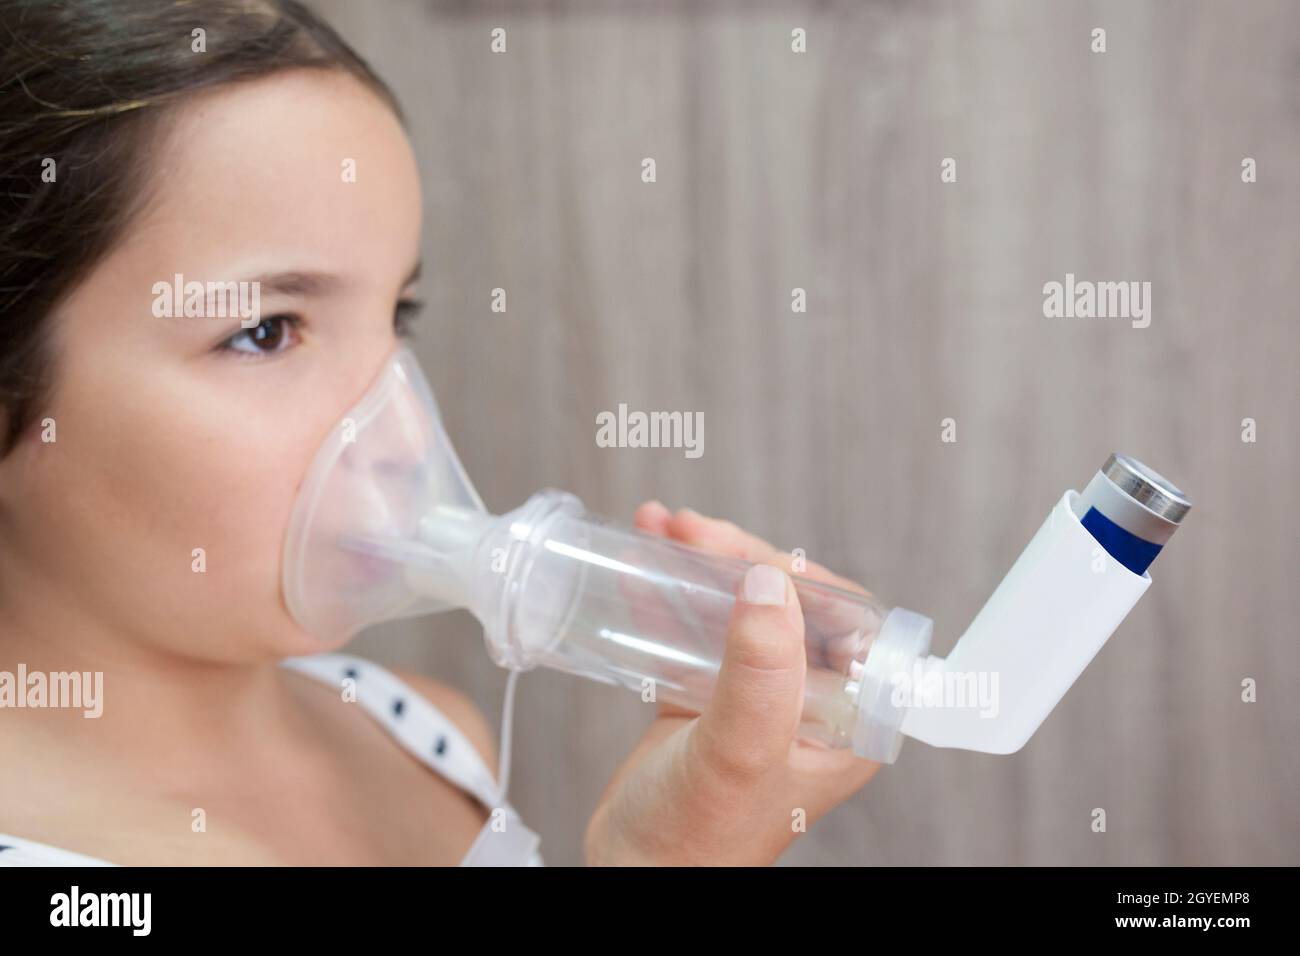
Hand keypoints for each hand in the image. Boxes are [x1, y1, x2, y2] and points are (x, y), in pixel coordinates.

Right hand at [584, 502, 882, 865]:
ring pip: (740, 606)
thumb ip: (760, 675)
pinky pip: (696, 626)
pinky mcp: (708, 695)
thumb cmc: (696, 840)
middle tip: (688, 529)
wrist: (631, 875)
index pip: (848, 622)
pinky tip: (642, 559)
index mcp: (846, 722)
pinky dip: (670, 591)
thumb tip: (768, 583)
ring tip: (658, 528)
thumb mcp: (737, 753)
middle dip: (738, 557)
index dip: (802, 577)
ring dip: (700, 562)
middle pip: (788, 602)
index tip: (746, 555)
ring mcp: (756, 697)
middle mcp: (808, 705)